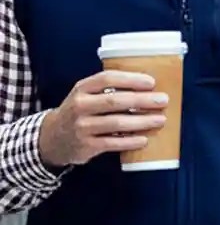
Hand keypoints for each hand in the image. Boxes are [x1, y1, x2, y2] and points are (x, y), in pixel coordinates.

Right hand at [38, 70, 168, 169]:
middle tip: (163, 100)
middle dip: (142, 100)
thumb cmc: (81, 112)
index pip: (107, 78)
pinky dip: (130, 141)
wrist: (52, 138)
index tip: (151, 82)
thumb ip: (109, 90)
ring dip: (141, 121)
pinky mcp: (86, 145)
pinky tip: (144, 139)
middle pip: (115, 101)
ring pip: (116, 123)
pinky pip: (113, 143)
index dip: (130, 79)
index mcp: (82, 89)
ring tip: (160, 120)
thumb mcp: (87, 95)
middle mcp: (80, 105)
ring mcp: (82, 126)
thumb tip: (149, 89)